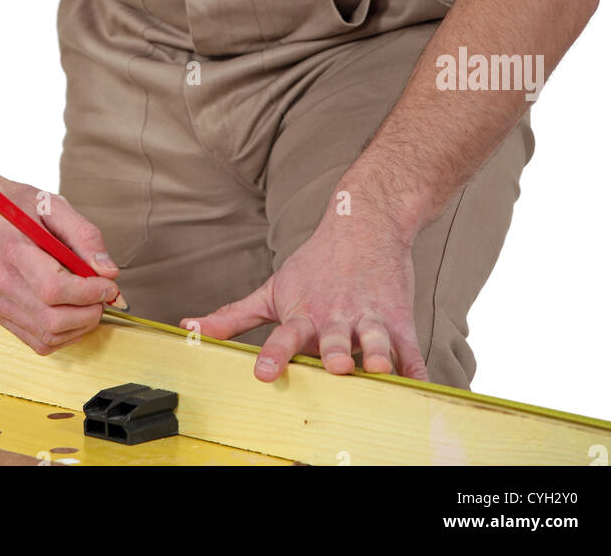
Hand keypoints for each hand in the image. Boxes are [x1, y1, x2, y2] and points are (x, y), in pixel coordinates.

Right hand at [0, 164, 121, 355]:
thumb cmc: (6, 204)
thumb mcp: (49, 204)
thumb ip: (83, 235)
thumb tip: (109, 271)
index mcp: (13, 251)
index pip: (55, 290)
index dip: (90, 292)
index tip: (109, 284)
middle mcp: (1, 283)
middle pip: (53, 320)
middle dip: (90, 313)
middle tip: (103, 295)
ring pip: (46, 337)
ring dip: (79, 328)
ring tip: (90, 304)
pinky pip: (34, 340)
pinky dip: (61, 335)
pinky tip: (72, 313)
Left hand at [180, 193, 427, 382]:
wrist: (365, 224)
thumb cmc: (315, 265)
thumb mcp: (272, 288)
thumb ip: (233, 315)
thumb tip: (188, 328)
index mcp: (303, 314)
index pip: (284, 337)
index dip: (274, 355)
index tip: (263, 374)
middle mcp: (336, 317)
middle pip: (333, 340)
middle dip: (334, 353)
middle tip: (335, 366)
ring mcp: (370, 319)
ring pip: (374, 340)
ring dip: (376, 354)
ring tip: (377, 366)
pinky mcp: (399, 321)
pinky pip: (410, 352)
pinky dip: (417, 371)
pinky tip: (423, 386)